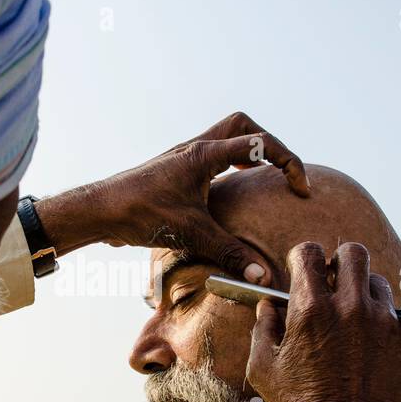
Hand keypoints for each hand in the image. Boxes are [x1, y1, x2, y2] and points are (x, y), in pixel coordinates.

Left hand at [35, 112, 308, 284]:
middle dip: (269, 145)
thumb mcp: (191, 234)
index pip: (260, 143)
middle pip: (243, 125)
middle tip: (280, 173)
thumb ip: (230, 253)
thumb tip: (262, 276)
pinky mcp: (175, 170)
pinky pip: (211, 156)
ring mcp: (184, 157)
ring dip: (248, 153)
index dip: (289, 163)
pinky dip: (229, 166)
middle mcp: (195, 148)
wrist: (99, 210)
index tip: (301, 189)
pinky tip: (230, 193)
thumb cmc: (140, 214)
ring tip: (262, 179)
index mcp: (205, 154)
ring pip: (225, 137)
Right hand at [245, 241, 400, 401]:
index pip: (309, 252)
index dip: (303, 258)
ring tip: (352, 319)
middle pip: (353, 252)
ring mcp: (386, 324)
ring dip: (362, 293)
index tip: (304, 270)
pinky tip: (368, 353)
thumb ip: (262, 328)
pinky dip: (381, 326)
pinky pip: (396, 319)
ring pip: (377, 283)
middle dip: (339, 261)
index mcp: (312, 309)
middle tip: (332, 281)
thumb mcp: (264, 370)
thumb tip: (267, 306)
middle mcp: (352, 308)